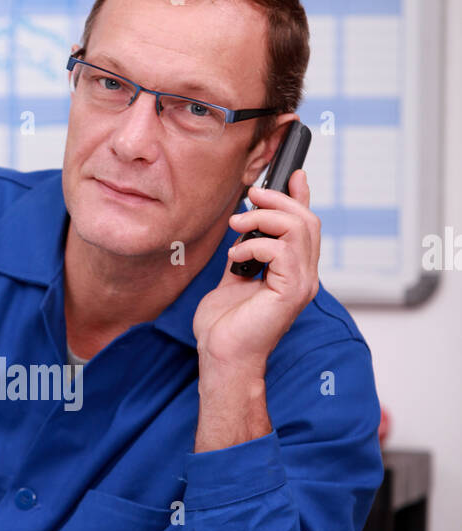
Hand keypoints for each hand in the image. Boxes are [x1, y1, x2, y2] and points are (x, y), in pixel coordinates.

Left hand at [192, 170, 319, 376]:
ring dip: (265, 217)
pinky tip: (237, 256)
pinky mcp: (291, 292)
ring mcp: (302, 284)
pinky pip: (281, 249)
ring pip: (300, 228)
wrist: (222, 356)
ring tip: (236, 227)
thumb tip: (245, 227)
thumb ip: (245, 253)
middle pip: (308, 220)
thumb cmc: (225, 326)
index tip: (290, 174)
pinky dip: (254, 244)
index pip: (307, 226)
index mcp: (293, 272)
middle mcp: (304, 276)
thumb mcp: (234, 277)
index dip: (301, 196)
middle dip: (278, 200)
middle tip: (249, 198)